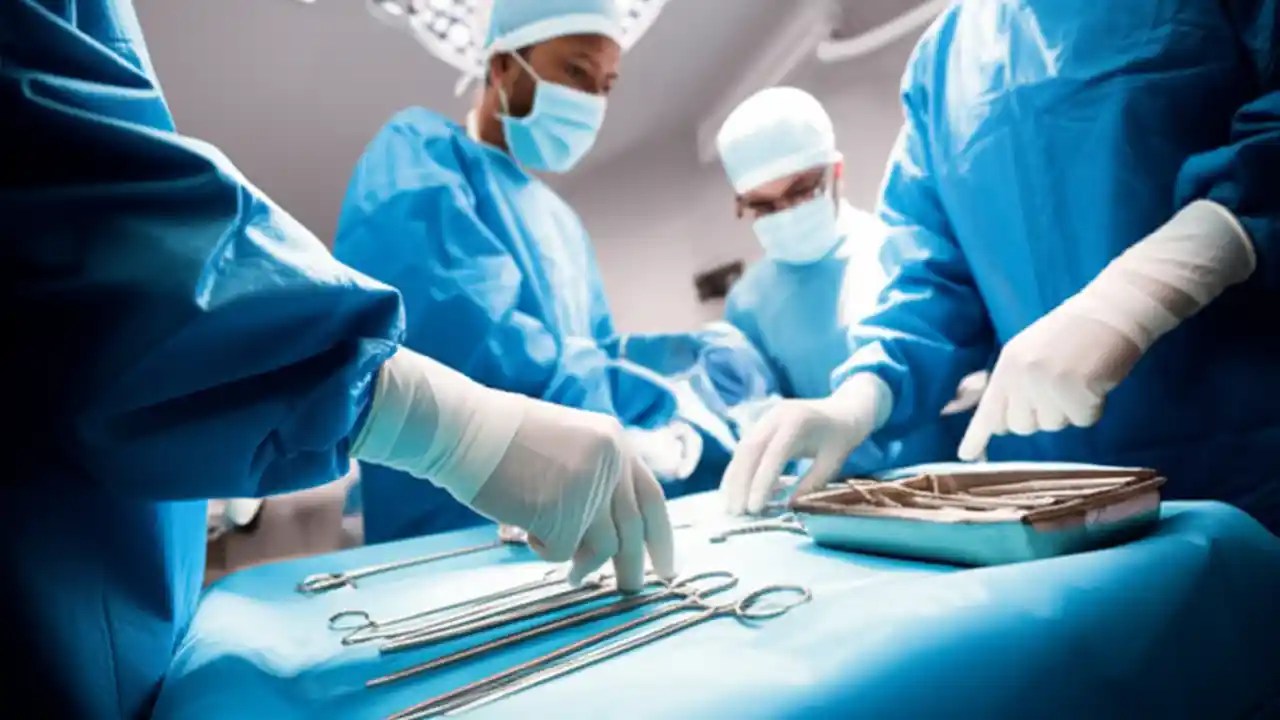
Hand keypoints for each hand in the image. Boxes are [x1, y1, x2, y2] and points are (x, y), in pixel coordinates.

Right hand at [470, 400, 676, 590]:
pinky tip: (525, 532)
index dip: (662, 537)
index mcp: (614, 441)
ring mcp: (587, 488)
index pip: (651, 498)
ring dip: (586, 566)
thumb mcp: (568, 441)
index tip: (667, 567)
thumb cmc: (502, 438)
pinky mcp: (560, 513)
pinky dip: (544, 550)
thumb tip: (611, 533)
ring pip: (602, 547)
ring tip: (573, 575)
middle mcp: (609, 463)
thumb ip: (596, 475)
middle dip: (633, 566)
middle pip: (633, 529)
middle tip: (631, 588)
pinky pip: (561, 551)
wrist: (463, 426)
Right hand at [721, 374, 888, 515]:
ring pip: (742, 450)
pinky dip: (738, 471)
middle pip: (750, 450)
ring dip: (734, 479)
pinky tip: (733, 491)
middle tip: (737, 512)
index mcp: (797, 422)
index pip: (773, 454)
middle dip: (740, 483)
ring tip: (732, 507)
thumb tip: (786, 506)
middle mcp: (775, 416)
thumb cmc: (840, 439)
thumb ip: (810, 483)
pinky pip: (744, 449)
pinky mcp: (759, 426)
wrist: (841, 411)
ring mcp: (765, 419)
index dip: (761, 482)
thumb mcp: (832, 463)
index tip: (754, 508)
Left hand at [958, 305, 1142, 460]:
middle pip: (1020, 426)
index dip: (977, 434)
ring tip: (1078, 380)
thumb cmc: (1071, 335)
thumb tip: (997, 423)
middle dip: (1040, 416)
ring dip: (1068, 411)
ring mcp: (1048, 383)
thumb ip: (1013, 384)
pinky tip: (1095, 383)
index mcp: (1008, 365)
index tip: (966, 455)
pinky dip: (1093, 408)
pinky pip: (1082, 421)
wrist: (1110, 312)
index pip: (988, 408)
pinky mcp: (1078, 390)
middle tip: (1058, 388)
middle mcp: (1022, 375)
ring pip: (1052, 426)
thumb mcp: (1030, 354)